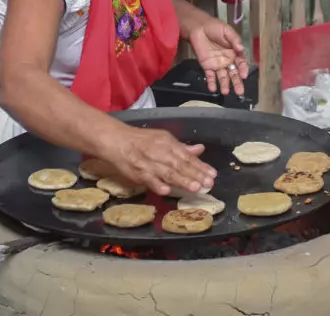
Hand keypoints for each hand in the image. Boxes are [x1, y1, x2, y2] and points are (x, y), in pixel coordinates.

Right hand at [101, 126, 216, 195]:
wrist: (117, 141)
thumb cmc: (141, 140)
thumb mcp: (163, 138)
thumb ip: (181, 147)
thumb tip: (200, 149)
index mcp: (168, 143)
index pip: (187, 156)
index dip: (200, 165)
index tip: (212, 174)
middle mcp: (160, 153)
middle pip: (180, 165)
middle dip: (196, 174)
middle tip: (209, 183)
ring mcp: (149, 164)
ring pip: (168, 173)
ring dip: (182, 180)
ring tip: (195, 187)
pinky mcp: (138, 173)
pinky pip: (149, 179)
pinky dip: (157, 184)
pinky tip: (167, 191)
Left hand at [189, 18, 248, 95]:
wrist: (198, 27)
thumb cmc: (214, 27)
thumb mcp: (227, 31)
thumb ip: (234, 40)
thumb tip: (241, 49)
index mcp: (234, 52)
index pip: (241, 63)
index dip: (243, 69)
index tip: (244, 75)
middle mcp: (227, 60)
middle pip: (233, 73)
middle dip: (237, 82)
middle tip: (239, 92)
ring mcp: (217, 64)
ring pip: (223, 77)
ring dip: (224, 85)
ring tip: (225, 92)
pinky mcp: (207, 66)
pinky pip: (210, 76)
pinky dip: (211, 83)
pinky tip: (213, 89)